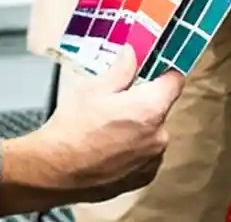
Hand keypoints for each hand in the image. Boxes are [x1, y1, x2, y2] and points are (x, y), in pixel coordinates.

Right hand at [0, 46, 185, 215]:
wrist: (55, 172)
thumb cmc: (72, 130)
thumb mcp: (93, 89)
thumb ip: (121, 70)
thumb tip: (133, 53)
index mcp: (149, 108)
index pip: (175, 81)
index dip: (163, 72)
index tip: (151, 70)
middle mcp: (159, 135)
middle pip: (160, 108)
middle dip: (142, 102)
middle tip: (114, 102)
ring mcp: (152, 159)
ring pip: (152, 132)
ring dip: (137, 127)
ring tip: (106, 129)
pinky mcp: (143, 177)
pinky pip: (145, 154)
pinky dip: (132, 149)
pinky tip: (108, 147)